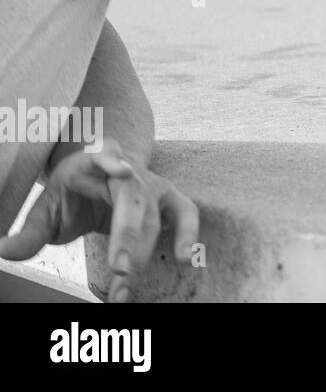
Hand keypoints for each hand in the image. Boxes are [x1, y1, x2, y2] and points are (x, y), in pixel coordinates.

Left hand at [0, 140, 198, 302]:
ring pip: (154, 218)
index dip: (114, 162)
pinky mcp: (169, 200)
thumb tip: (3, 252)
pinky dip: (188, 234)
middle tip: (119, 270)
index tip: (122, 171)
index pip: (104, 157)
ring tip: (125, 287)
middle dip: (128, 235)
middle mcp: (130, 172)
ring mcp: (153, 185)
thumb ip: (31, 233)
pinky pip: (186, 215)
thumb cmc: (71, 195)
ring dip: (143, 254)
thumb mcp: (47, 209)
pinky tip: (186, 259)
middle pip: (133, 199)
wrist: (98, 181)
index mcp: (93, 163)